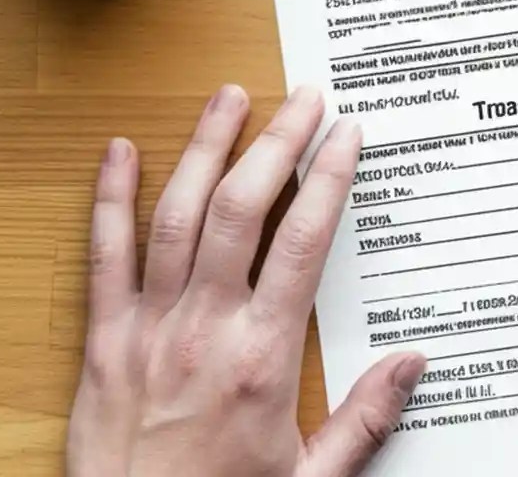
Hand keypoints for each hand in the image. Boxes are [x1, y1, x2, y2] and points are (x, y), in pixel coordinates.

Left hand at [66, 84, 425, 476]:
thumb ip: (365, 420)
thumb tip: (413, 365)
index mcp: (263, 358)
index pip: (303, 243)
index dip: (328, 179)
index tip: (344, 136)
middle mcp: (206, 328)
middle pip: (244, 210)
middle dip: (277, 143)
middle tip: (302, 97)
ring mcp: (149, 327)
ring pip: (178, 215)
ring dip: (205, 149)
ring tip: (229, 98)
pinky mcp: (103, 339)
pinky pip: (104, 254)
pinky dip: (109, 198)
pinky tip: (118, 151)